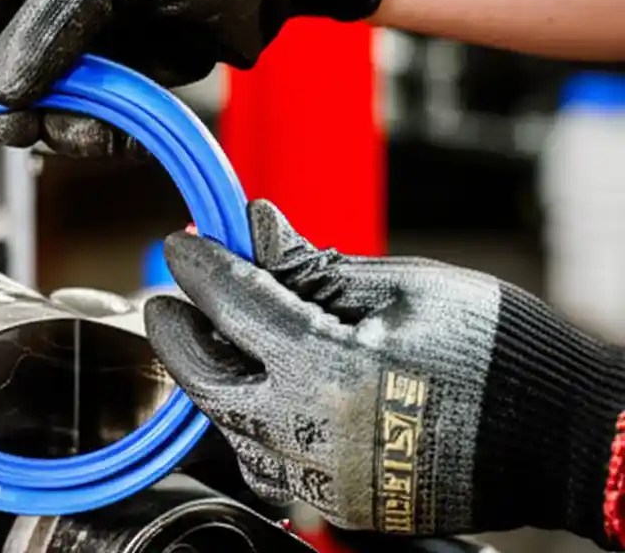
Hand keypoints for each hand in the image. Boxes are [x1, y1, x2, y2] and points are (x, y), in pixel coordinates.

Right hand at [0, 0, 383, 156]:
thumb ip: (57, 18)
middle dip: (24, 105)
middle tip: (48, 127)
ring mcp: (85, 37)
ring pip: (46, 106)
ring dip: (69, 126)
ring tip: (101, 127)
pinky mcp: (123, 73)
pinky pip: (96, 120)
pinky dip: (109, 133)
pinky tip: (131, 126)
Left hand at [144, 200, 624, 545]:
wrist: (566, 438)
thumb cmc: (499, 353)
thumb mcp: (406, 287)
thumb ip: (316, 267)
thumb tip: (258, 228)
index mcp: (326, 366)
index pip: (233, 304)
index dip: (201, 267)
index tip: (182, 244)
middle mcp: (309, 433)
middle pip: (207, 380)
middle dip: (179, 335)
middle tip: (168, 300)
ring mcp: (321, 482)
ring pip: (229, 430)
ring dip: (212, 383)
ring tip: (214, 344)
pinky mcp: (338, 508)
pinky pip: (266, 472)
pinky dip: (250, 432)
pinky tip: (258, 400)